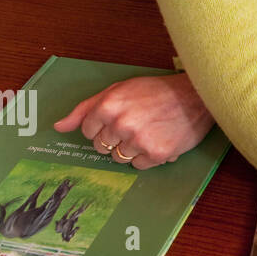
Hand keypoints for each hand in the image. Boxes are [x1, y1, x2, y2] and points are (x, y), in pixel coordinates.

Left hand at [54, 73, 214, 169]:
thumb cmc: (158, 91)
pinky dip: (146, 156)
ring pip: (118, 158)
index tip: (119, 118)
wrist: (197, 95)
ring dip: (131, 148)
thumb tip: (59, 126)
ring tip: (148, 131)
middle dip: (114, 138)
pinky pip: (138, 165)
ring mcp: (138, 140)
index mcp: (109, 104)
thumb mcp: (120, 90)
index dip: (102, 126)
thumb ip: (86, 108)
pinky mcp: (156, 153)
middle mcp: (121, 123)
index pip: (87, 130)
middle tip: (136, 124)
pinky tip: (158, 140)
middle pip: (100, 146)